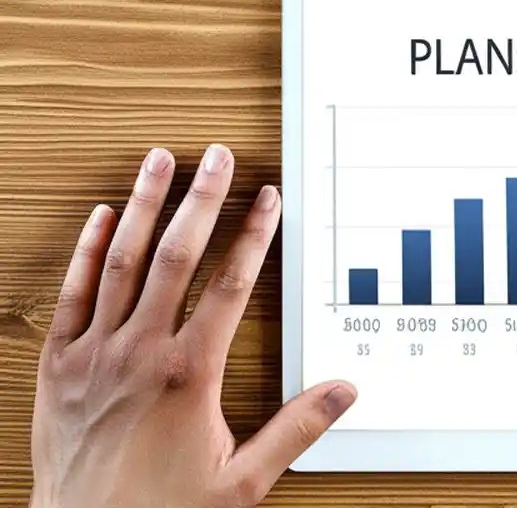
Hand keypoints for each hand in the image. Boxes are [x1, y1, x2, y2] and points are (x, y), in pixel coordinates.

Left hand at [31, 145, 356, 507]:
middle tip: (216, 156)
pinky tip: (103, 216)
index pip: (229, 284)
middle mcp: (139, 351)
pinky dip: (87, 250)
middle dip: (201, 200)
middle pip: (176, 256)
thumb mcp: (242, 482)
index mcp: (189, 372)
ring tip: (159, 161)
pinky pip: (72, 293)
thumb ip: (295, 430)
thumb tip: (343, 393)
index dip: (253, 234)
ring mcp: (94, 353)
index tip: (267, 198)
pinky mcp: (58, 365)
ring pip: (121, 262)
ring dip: (145, 206)